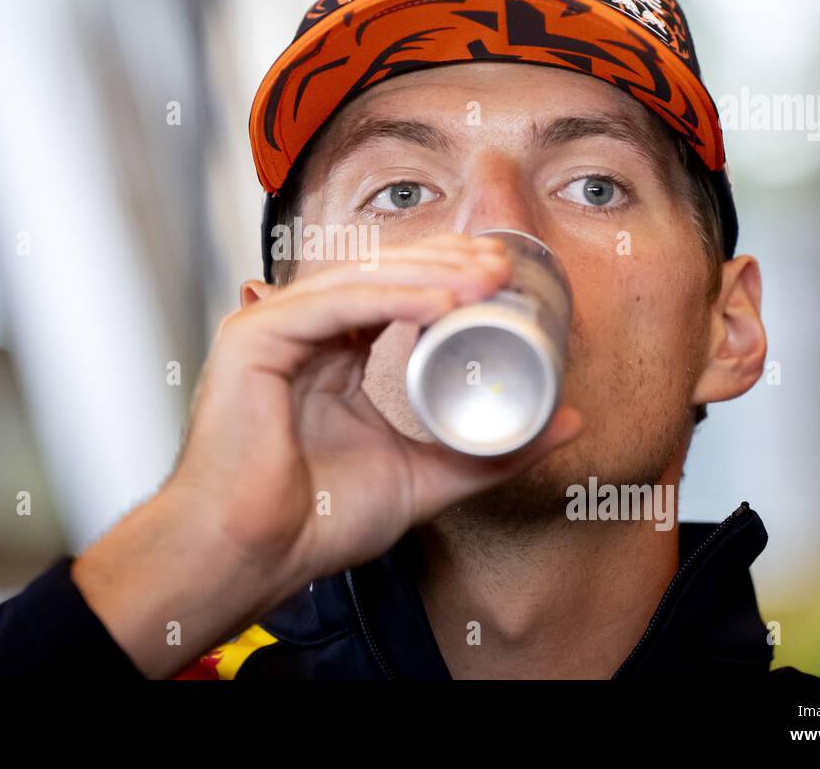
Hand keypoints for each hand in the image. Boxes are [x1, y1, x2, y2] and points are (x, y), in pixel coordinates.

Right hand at [73, 232, 582, 676]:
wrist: (251, 557)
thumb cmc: (313, 524)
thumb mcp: (425, 477)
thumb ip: (491, 452)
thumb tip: (568, 421)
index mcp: (327, 355)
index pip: (390, 293)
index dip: (446, 276)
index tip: (503, 278)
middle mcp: (298, 333)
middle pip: (378, 275)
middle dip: (445, 262)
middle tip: (504, 265)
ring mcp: (271, 328)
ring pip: (359, 279)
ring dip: (429, 272)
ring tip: (486, 277)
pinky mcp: (253, 338)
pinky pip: (333, 305)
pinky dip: (391, 298)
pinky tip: (443, 302)